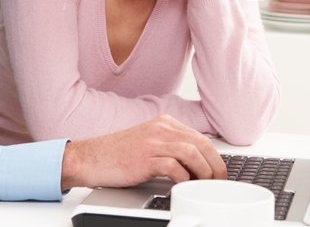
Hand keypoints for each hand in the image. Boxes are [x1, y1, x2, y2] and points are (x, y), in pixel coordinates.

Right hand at [60, 115, 226, 190]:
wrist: (90, 158)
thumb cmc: (118, 155)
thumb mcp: (149, 143)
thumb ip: (171, 146)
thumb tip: (197, 164)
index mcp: (164, 123)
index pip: (200, 137)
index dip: (214, 157)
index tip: (219, 172)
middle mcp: (160, 128)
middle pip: (201, 143)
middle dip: (215, 165)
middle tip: (218, 182)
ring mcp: (152, 142)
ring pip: (191, 152)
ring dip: (203, 171)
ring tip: (204, 185)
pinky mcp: (144, 158)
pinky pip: (174, 166)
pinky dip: (183, 178)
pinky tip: (183, 186)